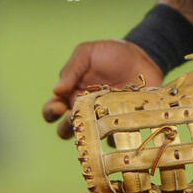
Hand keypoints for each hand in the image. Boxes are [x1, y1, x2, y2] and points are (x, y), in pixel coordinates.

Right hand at [42, 39, 162, 138]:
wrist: (141, 57)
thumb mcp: (87, 53)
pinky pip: (115, 139)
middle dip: (67, 128)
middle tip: (75, 119)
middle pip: (66, 129)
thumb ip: (71, 69)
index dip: (51, 112)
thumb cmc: (109, 54)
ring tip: (96, 124)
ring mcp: (102, 120)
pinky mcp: (122, 125)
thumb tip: (56, 90)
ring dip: (88, 135)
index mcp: (71, 94)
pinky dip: (114, 137)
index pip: (52, 109)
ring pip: (89, 138)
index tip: (59, 108)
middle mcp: (84, 111)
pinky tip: (119, 127)